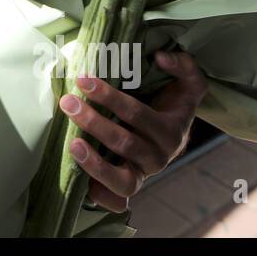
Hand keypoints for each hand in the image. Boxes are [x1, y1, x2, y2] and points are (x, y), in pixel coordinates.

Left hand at [59, 50, 206, 213]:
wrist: (172, 136)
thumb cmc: (173, 104)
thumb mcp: (187, 83)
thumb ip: (183, 65)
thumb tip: (161, 56)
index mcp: (170, 130)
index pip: (137, 114)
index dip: (110, 97)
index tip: (83, 80)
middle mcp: (158, 156)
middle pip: (124, 143)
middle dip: (93, 122)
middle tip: (68, 103)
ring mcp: (143, 174)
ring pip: (121, 178)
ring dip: (93, 162)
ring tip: (71, 143)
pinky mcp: (129, 186)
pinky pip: (117, 199)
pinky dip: (100, 195)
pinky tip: (80, 182)